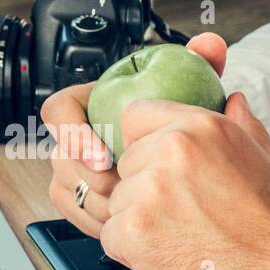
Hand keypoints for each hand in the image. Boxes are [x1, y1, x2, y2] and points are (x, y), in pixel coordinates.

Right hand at [40, 32, 228, 237]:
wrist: (193, 166)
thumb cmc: (187, 123)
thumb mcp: (198, 91)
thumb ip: (202, 63)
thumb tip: (210, 44)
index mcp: (94, 101)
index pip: (59, 110)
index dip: (74, 133)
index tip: (104, 156)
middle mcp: (80, 135)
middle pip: (60, 156)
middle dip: (89, 180)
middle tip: (122, 192)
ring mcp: (77, 169)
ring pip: (66, 188)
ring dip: (96, 203)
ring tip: (130, 210)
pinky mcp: (82, 199)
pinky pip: (75, 212)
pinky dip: (96, 221)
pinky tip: (124, 224)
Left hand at [101, 92, 269, 269]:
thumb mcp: (266, 158)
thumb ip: (241, 124)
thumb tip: (234, 99)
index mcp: (199, 127)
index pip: (135, 117)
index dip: (143, 144)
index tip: (160, 169)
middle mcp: (171, 150)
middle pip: (125, 164)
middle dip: (143, 188)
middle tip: (182, 214)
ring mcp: (149, 190)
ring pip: (117, 201)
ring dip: (138, 221)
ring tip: (181, 237)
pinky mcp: (135, 230)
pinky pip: (111, 234)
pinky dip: (131, 250)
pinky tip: (167, 256)